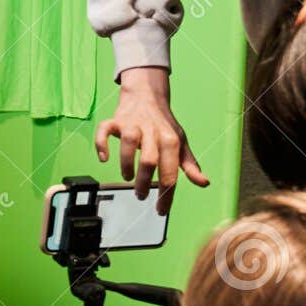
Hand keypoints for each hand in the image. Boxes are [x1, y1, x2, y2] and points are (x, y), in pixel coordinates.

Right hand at [94, 66, 208, 211]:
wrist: (147, 95)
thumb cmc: (164, 125)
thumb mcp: (180, 143)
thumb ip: (190, 165)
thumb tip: (204, 183)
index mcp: (171, 140)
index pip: (170, 171)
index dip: (166, 194)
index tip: (161, 210)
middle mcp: (152, 131)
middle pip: (149, 160)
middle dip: (144, 182)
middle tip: (141, 195)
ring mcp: (133, 125)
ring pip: (128, 144)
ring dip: (126, 165)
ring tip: (127, 177)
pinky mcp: (116, 121)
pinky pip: (104, 130)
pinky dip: (101, 144)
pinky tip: (104, 158)